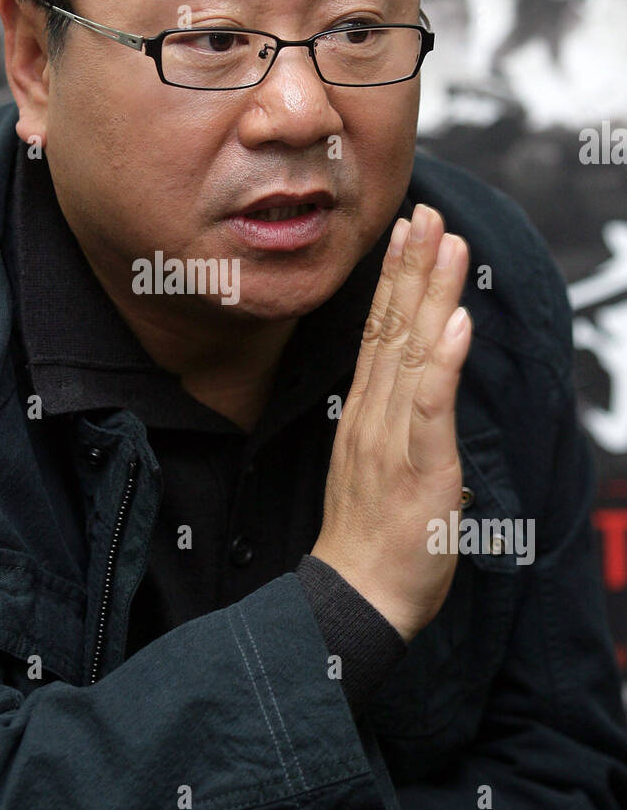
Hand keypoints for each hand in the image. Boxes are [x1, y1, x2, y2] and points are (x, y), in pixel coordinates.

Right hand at [312, 204, 471, 642]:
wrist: (354, 597)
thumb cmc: (370, 539)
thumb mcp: (376, 466)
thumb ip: (392, 422)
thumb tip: (409, 388)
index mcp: (366, 413)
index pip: (380, 334)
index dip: (395, 280)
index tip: (407, 233)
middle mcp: (374, 415)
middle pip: (394, 329)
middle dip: (412, 267)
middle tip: (426, 212)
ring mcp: (392, 437)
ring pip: (413, 353)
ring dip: (429, 294)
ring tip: (445, 244)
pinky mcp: (417, 466)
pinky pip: (430, 408)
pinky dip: (443, 363)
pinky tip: (455, 324)